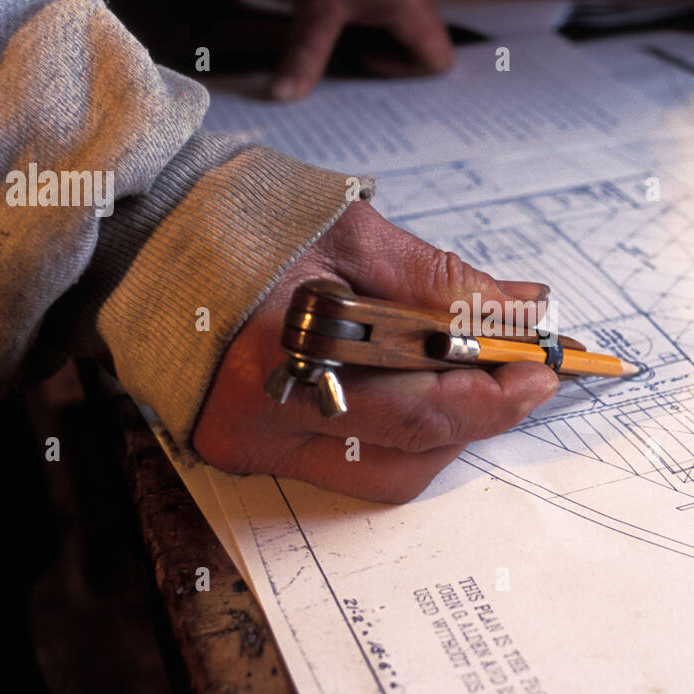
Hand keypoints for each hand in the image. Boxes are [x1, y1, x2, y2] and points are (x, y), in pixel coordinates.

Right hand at [191, 201, 556, 502]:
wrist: (150, 226)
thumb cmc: (243, 219)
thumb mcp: (354, 233)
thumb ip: (443, 282)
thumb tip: (523, 313)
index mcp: (279, 356)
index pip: (418, 408)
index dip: (493, 395)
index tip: (542, 369)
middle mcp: (259, 421)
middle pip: (405, 459)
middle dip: (473, 420)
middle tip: (516, 374)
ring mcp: (248, 443)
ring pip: (379, 474)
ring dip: (438, 433)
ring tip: (461, 372)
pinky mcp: (243, 447)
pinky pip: (343, 462)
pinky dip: (393, 429)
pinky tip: (409, 382)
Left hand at [270, 0, 453, 100]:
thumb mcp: (316, 11)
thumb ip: (304, 57)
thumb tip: (284, 95)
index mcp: (412, 10)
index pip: (438, 61)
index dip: (405, 71)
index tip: (366, 55)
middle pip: (422, 47)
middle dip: (388, 58)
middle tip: (351, 50)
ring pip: (406, 29)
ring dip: (377, 38)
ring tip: (342, 30)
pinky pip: (392, 11)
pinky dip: (371, 21)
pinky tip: (341, 13)